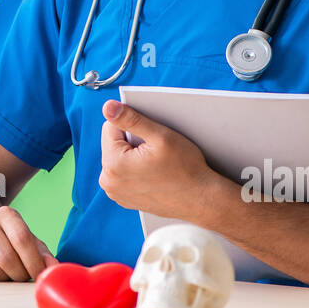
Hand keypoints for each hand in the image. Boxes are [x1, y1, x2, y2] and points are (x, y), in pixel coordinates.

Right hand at [0, 206, 57, 281]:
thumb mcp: (25, 240)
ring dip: (3, 279)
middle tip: (21, 276)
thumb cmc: (3, 239)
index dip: (33, 262)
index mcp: (7, 214)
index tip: (39, 276)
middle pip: (6, 258)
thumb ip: (41, 253)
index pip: (22, 239)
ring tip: (4, 272)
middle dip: (19, 275)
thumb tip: (55, 267)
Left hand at [99, 99, 218, 219]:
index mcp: (113, 164)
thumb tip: (107, 107)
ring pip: (118, 158)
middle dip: (132, 141)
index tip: (151, 135)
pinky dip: (135, 169)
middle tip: (156, 150)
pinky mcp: (124, 198)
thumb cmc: (185, 169)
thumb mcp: (160, 136)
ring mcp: (116, 192)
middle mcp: (108, 182)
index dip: (133, 125)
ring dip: (133, 155)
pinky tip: (154, 173)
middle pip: (113, 143)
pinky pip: (123, 173)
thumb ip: (131, 119)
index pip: (110, 127)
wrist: (201, 200)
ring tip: (156, 162)